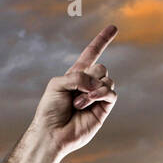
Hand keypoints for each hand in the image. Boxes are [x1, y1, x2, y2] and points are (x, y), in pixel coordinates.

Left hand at [31, 24, 118, 158]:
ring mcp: (97, 97)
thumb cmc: (49, 111)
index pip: (91, 55)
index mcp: (75, 77)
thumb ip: (77, 76)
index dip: (101, 42)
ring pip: (108, 80)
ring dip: (92, 89)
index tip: (113, 28)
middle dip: (89, 76)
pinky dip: (100, 94)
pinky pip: (111, 93)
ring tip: (78, 103)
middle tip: (75, 93)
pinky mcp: (103, 109)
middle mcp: (88, 85)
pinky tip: (87, 102)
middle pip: (101, 67)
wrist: (51, 134)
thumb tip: (97, 84)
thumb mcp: (56, 84)